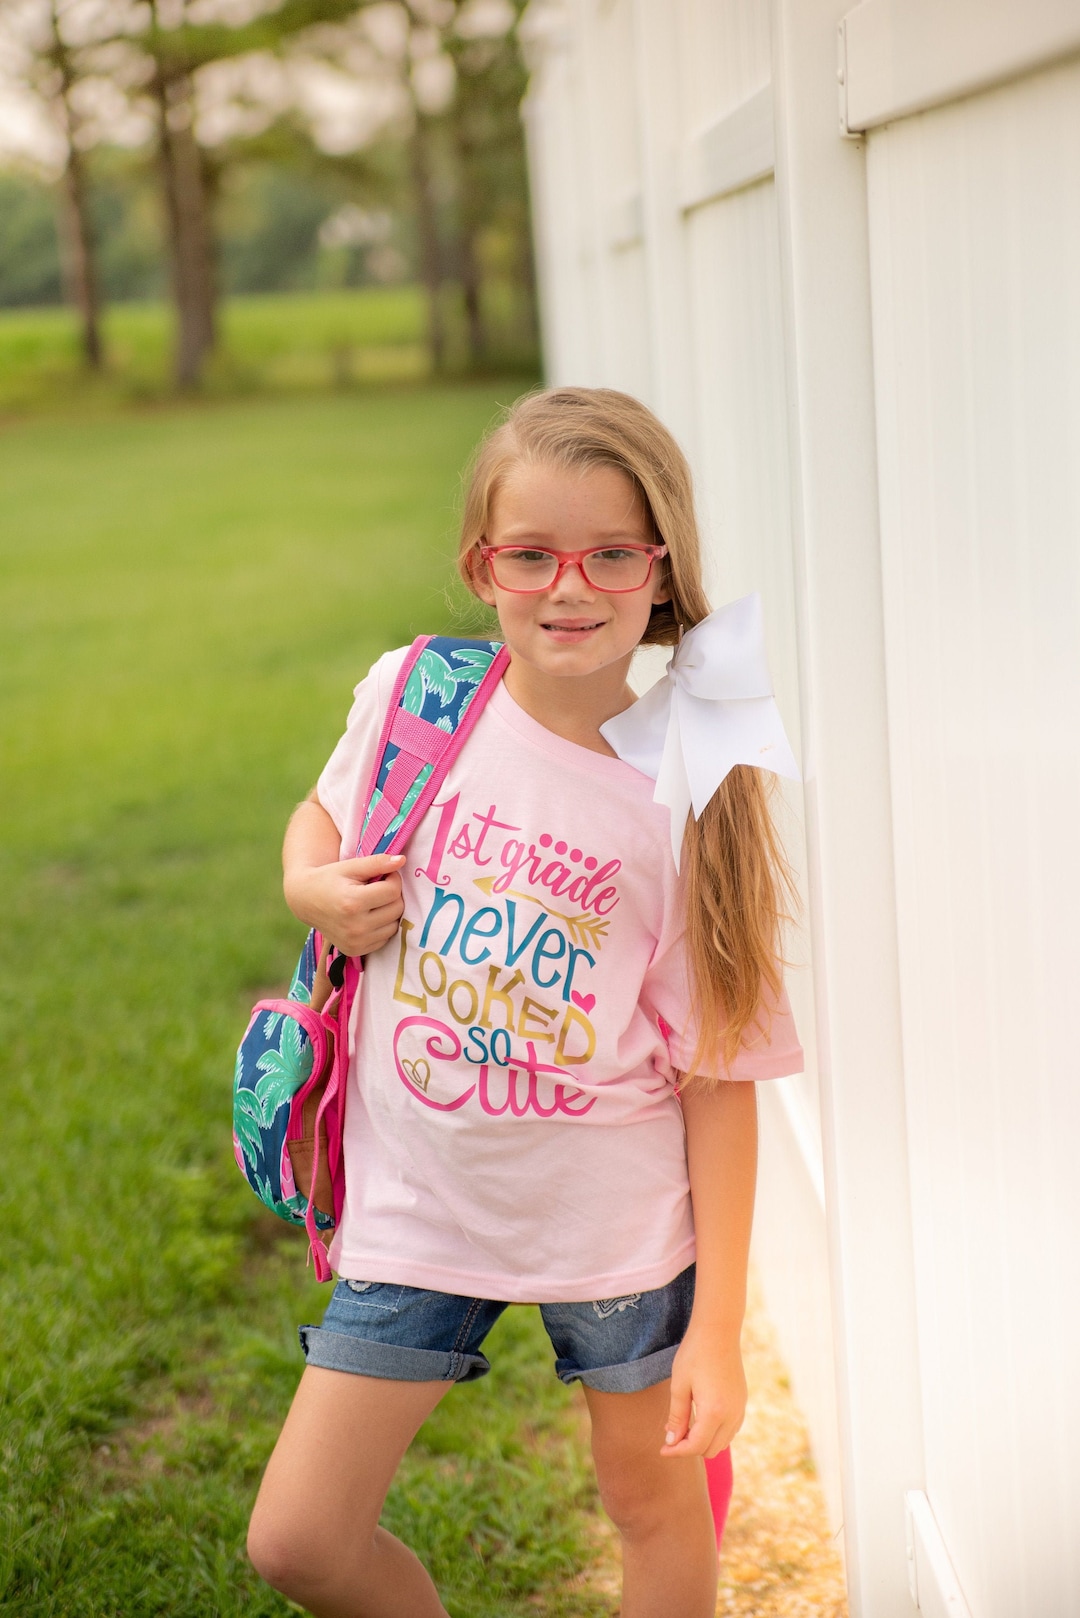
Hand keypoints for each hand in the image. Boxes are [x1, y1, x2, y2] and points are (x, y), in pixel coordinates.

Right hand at [283, 853, 405, 957]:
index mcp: (352, 903)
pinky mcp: (355, 951)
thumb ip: (377, 863)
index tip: (382, 875)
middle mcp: (355, 927)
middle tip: (375, 888)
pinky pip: (385, 939)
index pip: (393, 891)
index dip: (392, 879)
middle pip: (396, 909)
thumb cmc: (329, 879)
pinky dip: (381, 927)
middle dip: (391, 895)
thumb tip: (402, 860)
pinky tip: (367, 917)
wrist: (305, 900)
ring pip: (394, 926)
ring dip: (389, 912)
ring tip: (371, 903)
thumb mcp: (351, 866)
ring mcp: (355, 942)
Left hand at [661, 1322, 746, 1458]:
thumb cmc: (695, 1354)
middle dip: (689, 1448)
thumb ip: (677, 1416)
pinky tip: (700, 1420)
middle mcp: (732, 1415)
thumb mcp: (679, 1385)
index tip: (662, 1449)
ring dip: (703, 1442)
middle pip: (710, 1450)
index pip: (695, 1446)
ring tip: (684, 1428)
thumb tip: (672, 1441)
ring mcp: (740, 1409)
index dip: (677, 1451)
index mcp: (714, 1412)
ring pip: (722, 1443)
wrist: (718, 1330)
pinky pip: (730, 1430)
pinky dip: (716, 1433)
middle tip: (671, 1437)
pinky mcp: (742, 1402)